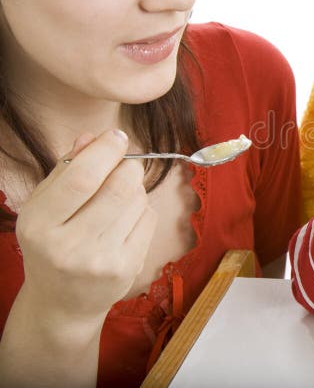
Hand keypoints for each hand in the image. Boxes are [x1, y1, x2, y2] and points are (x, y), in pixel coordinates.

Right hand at [15, 130, 157, 323]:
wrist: (63, 302)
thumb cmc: (52, 243)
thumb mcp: (44, 206)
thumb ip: (66, 170)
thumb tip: (91, 137)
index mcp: (40, 225)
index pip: (81, 178)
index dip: (105, 150)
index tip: (116, 136)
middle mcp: (69, 246)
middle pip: (119, 187)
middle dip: (128, 166)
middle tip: (124, 164)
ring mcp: (101, 261)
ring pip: (138, 200)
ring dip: (134, 188)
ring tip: (117, 199)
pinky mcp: (128, 268)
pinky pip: (149, 219)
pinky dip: (141, 209)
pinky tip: (124, 221)